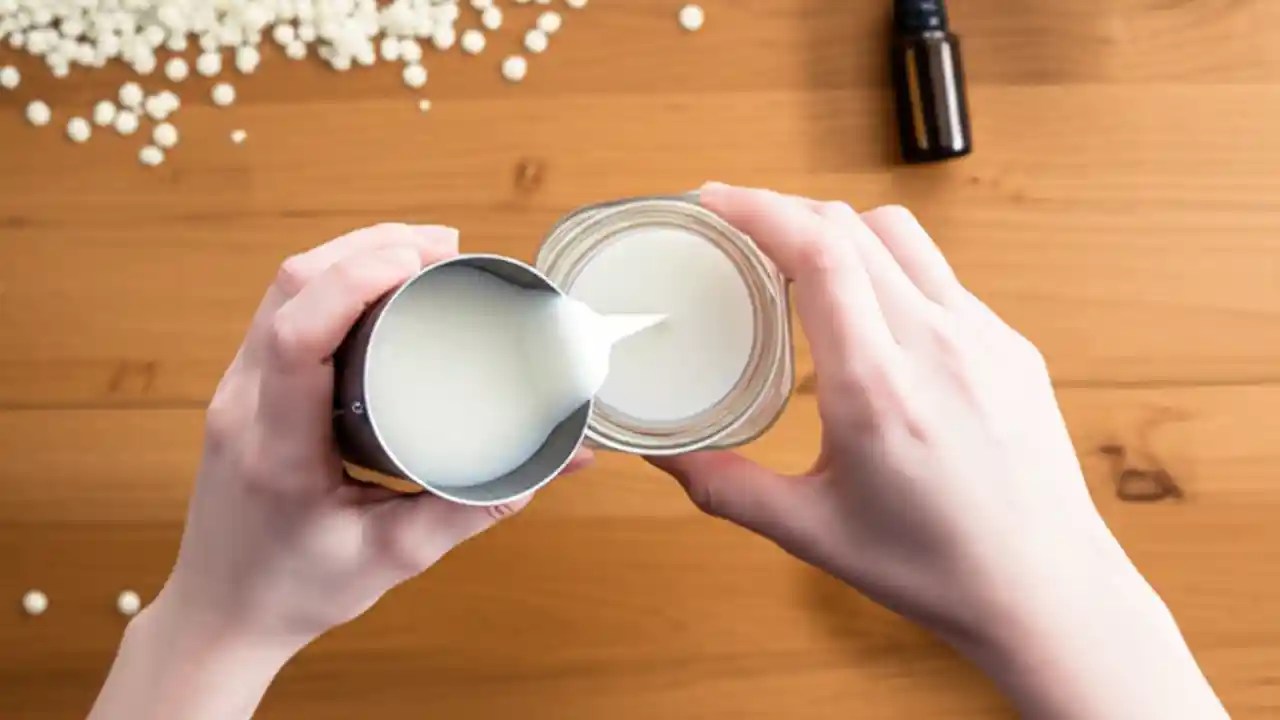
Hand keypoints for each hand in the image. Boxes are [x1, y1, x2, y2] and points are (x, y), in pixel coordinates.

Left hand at [91, 224, 589, 719]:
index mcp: (276, 449)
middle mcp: (244, 406)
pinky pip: (281, 309)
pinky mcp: (243, 389)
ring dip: (349, 254)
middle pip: (291, 288)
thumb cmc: (299, 590)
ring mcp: (235, 391)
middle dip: (369, 247)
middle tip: (448, 247)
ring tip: (423, 252)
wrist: (222, 612)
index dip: (356, 279)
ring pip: (283, 288)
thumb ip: (477, 507)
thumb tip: (561, 460)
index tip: (423, 260)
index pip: (298, 336)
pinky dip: (332, 280)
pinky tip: (377, 280)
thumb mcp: (395, 556)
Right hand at [652, 184, 1225, 718]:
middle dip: (786, 212)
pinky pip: (940, 276)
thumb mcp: (812, 531)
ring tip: (801, 261)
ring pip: (901, 237)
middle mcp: (936, 344)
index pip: (819, 251)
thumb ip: (726, 488)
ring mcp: (983, 337)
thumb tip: (663, 457)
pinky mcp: (1010, 346)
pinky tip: (870, 314)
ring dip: (841, 231)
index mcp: (878, 387)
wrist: (1046, 589)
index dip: (760, 209)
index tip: (716, 200)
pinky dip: (889, 269)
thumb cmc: (937, 566)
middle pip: (853, 226)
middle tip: (739, 229)